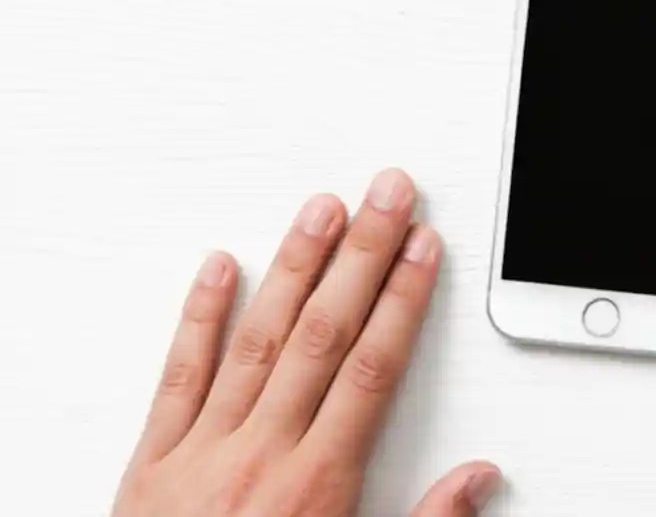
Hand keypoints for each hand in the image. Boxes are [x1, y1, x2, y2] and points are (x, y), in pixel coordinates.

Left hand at [113, 169, 500, 516]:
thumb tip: (479, 478)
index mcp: (318, 485)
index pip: (374, 367)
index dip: (403, 298)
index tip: (422, 248)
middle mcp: (261, 454)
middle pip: (324, 334)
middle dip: (363, 254)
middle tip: (386, 195)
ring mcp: (202, 451)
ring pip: (257, 338)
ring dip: (294, 266)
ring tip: (320, 210)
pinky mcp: (151, 462)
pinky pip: (177, 376)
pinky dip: (198, 318)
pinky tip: (219, 267)